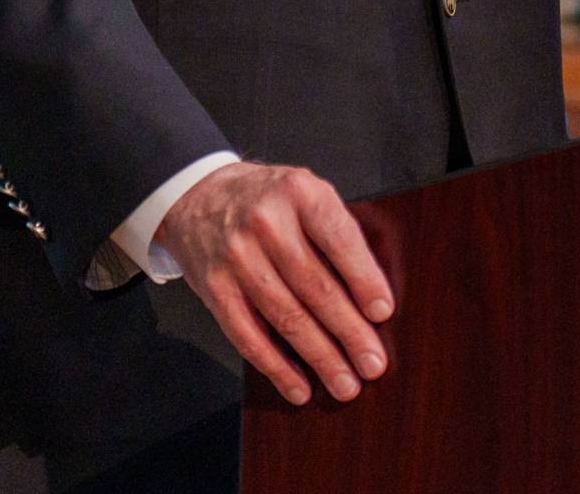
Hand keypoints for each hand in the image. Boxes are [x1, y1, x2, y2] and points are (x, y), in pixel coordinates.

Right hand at [153, 160, 392, 406]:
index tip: (382, 313)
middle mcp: (265, 222)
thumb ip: (336, 233)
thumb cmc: (267, 201)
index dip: (363, 279)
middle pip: (314, 286)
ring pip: (285, 316)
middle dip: (349, 332)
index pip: (339, 240)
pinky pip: (248, 335)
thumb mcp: (304, 193)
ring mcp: (236, 256)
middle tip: (373, 363)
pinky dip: (276, 367)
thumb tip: (373, 300)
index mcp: (298, 192)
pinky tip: (299, 387)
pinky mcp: (214, 287)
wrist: (197, 195)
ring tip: (345, 383)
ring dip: (320, 357)